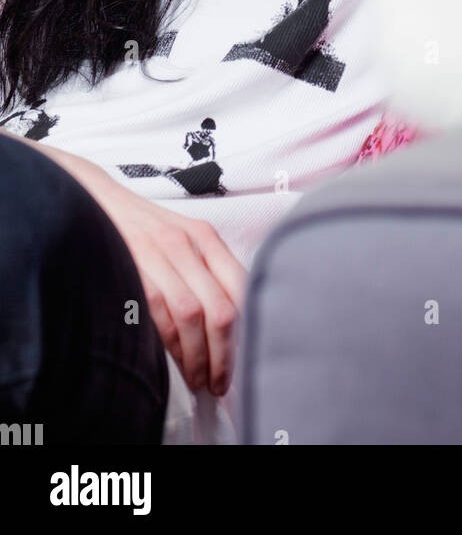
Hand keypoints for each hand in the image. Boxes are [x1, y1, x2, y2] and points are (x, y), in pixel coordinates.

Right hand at [3, 129, 245, 396]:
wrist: (94, 200)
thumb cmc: (142, 229)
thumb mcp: (182, 240)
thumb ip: (206, 271)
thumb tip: (230, 324)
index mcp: (207, 237)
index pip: (242, 289)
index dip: (246, 331)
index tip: (243, 361)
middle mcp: (188, 243)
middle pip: (222, 308)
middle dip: (225, 355)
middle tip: (221, 382)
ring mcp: (159, 255)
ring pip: (193, 315)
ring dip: (198, 357)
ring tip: (199, 380)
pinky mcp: (132, 267)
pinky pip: (159, 314)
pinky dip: (170, 345)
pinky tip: (173, 363)